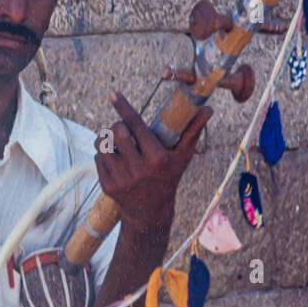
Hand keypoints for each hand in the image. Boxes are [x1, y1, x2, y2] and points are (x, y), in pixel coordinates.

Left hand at [94, 91, 211, 240]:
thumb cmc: (169, 177)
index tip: (113, 94)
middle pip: (117, 132)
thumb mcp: (182, 156)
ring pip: (102, 144)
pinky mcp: (108, 186)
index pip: (136, 125)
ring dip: (107, 138)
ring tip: (116, 141)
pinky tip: (115, 158)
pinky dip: (104, 153)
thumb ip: (193, 131)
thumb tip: (208, 109)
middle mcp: (138, 169)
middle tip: (123, 128)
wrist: (151, 211)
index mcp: (156, 159)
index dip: (123, 107)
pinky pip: (98, 157)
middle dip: (118, 125)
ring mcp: (121, 179)